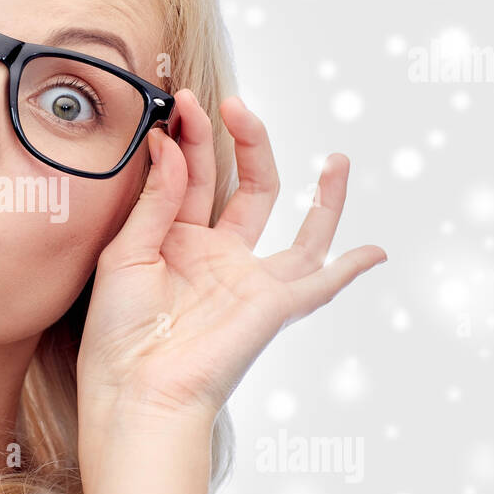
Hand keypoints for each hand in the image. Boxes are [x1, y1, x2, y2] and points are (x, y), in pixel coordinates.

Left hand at [77, 89, 387, 429]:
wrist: (135, 390)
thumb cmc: (117, 332)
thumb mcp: (125, 254)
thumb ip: (156, 199)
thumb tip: (175, 144)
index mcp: (176, 241)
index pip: (194, 174)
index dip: (192, 137)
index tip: (182, 102)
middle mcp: (218, 256)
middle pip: (247, 188)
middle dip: (244, 142)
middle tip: (234, 104)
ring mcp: (249, 281)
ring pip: (299, 232)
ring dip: (323, 195)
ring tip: (337, 157)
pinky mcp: (274, 307)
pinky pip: (322, 285)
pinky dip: (351, 268)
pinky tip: (375, 251)